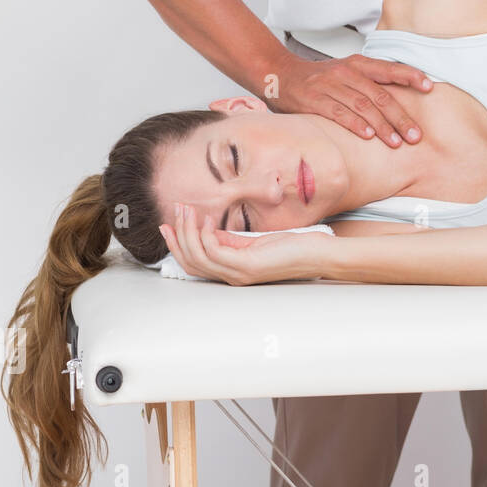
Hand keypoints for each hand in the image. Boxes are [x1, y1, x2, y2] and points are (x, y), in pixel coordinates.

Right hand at [159, 202, 334, 284]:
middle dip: (177, 236)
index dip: (177, 245)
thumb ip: (231, 241)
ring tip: (187, 210)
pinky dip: (206, 235)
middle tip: (175, 212)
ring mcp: (239, 274)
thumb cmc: (293, 248)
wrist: (319, 255)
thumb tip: (208, 231)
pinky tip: (206, 219)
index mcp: (232, 271)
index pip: (195, 263)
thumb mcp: (255, 243)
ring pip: (199, 256)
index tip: (167, 225)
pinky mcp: (248, 266)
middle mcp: (232, 276)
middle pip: (190, 262)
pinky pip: (216, 252)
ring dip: (187, 231)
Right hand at [273, 51, 431, 147]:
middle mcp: (346, 72)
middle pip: (379, 95)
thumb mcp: (347, 73)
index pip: (389, 69)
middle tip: (415, 135)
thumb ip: (370, 83)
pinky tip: (367, 136)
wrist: (279, 74)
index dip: (410, 76)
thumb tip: (402, 101)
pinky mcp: (314, 100)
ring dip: (381, 126)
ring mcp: (330, 86)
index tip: (429, 87)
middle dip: (400, 117)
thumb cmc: (319, 78)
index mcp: (358, 64)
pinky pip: (338, 113)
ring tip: (396, 142)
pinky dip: (354, 124)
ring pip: (362, 106)